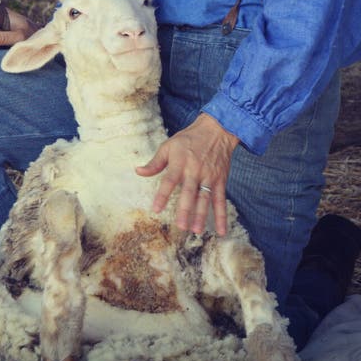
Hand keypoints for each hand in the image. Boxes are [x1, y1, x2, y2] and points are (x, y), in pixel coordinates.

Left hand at [136, 113, 238, 235]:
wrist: (216, 129)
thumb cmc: (189, 139)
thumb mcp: (169, 146)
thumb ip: (155, 162)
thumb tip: (138, 171)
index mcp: (180, 162)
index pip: (169, 180)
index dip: (162, 195)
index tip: (156, 209)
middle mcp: (195, 171)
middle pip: (189, 192)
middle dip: (185, 210)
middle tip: (180, 226)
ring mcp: (209, 177)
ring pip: (205, 198)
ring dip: (201, 215)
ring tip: (196, 230)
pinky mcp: (221, 181)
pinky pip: (221, 200)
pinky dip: (222, 216)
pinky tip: (221, 230)